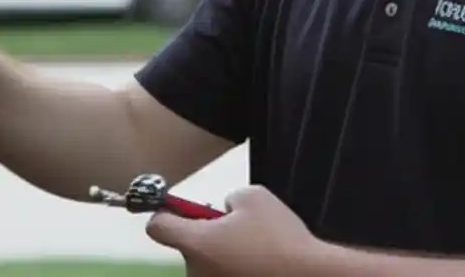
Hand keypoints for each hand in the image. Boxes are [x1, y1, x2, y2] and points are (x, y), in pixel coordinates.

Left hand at [146, 186, 324, 276]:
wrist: (308, 275)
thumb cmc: (278, 236)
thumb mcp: (253, 196)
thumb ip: (228, 200)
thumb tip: (224, 213)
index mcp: (196, 243)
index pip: (157, 227)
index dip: (166, 213)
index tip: (180, 210)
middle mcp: (195, 272)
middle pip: (188, 246)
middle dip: (207, 235)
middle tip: (238, 229)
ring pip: (207, 263)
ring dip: (222, 255)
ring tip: (256, 251)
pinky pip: (224, 274)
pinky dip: (236, 269)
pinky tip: (260, 266)